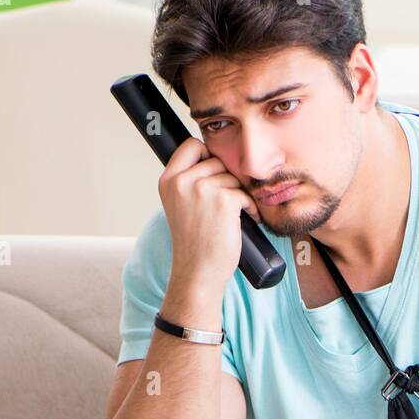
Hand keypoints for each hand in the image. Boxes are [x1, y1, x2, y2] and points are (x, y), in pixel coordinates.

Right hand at [158, 135, 261, 289]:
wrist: (198, 272)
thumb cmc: (193, 243)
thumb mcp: (179, 206)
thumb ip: (187, 182)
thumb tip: (213, 158)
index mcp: (168, 181)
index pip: (192, 145)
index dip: (207, 155)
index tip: (213, 173)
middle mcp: (182, 181)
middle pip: (216, 160)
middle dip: (225, 180)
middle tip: (223, 205)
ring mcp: (202, 189)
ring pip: (232, 176)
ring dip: (238, 193)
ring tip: (232, 216)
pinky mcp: (224, 200)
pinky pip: (244, 193)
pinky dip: (249, 207)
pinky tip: (243, 221)